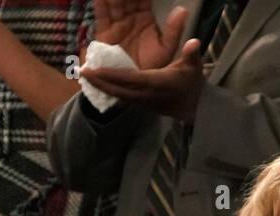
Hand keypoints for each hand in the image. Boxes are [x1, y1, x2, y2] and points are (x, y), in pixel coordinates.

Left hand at [80, 36, 203, 121]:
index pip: (130, 79)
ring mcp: (143, 102)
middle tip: (82, 73)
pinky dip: (109, 92)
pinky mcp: (142, 105)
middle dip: (99, 82)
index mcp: (157, 84)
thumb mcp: (193, 67)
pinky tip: (99, 85)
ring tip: (86, 78)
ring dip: (101, 87)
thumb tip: (194, 41)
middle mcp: (147, 95)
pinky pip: (122, 99)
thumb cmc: (193, 84)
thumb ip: (191, 54)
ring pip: (118, 96)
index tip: (95, 70)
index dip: (112, 75)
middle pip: (118, 90)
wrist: (197, 109)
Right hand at [92, 0, 187, 70]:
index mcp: (145, 18)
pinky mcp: (104, 30)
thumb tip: (184, 10)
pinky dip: (100, 2)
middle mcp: (130, 16)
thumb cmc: (154, 67)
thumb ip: (174, 30)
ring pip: (113, 1)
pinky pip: (101, 12)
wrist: (135, 86)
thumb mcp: (166, 49)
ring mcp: (117, 22)